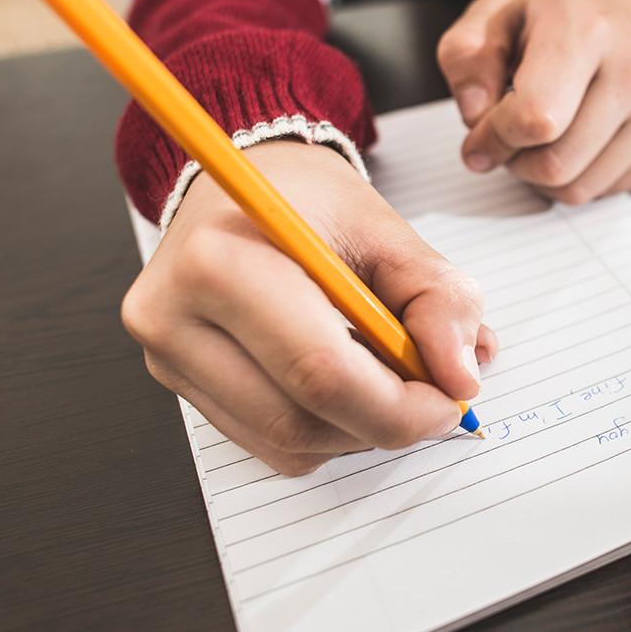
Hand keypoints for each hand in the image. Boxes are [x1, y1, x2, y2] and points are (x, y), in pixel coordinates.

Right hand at [121, 141, 497, 475]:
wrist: (247, 185)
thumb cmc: (312, 203)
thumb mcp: (390, 232)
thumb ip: (440, 301)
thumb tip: (462, 376)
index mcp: (220, 262)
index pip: (319, 371)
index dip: (400, 407)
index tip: (451, 400)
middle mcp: (175, 317)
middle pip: (301, 421)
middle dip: (386, 422)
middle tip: (435, 396)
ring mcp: (168, 358)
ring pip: (289, 446)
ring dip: (359, 429)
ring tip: (386, 374)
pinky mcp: (180, 385)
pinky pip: (271, 446)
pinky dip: (328, 430)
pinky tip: (344, 380)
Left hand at [437, 0, 630, 204]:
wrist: (628, 17)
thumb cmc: (552, 23)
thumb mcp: (493, 20)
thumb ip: (465, 60)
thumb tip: (475, 116)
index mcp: (584, 30)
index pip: (535, 118)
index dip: (494, 139)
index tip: (478, 137)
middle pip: (556, 164)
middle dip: (516, 162)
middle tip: (509, 139)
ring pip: (579, 189)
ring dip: (542, 177)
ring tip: (541, 139)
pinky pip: (605, 192)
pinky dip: (577, 178)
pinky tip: (576, 142)